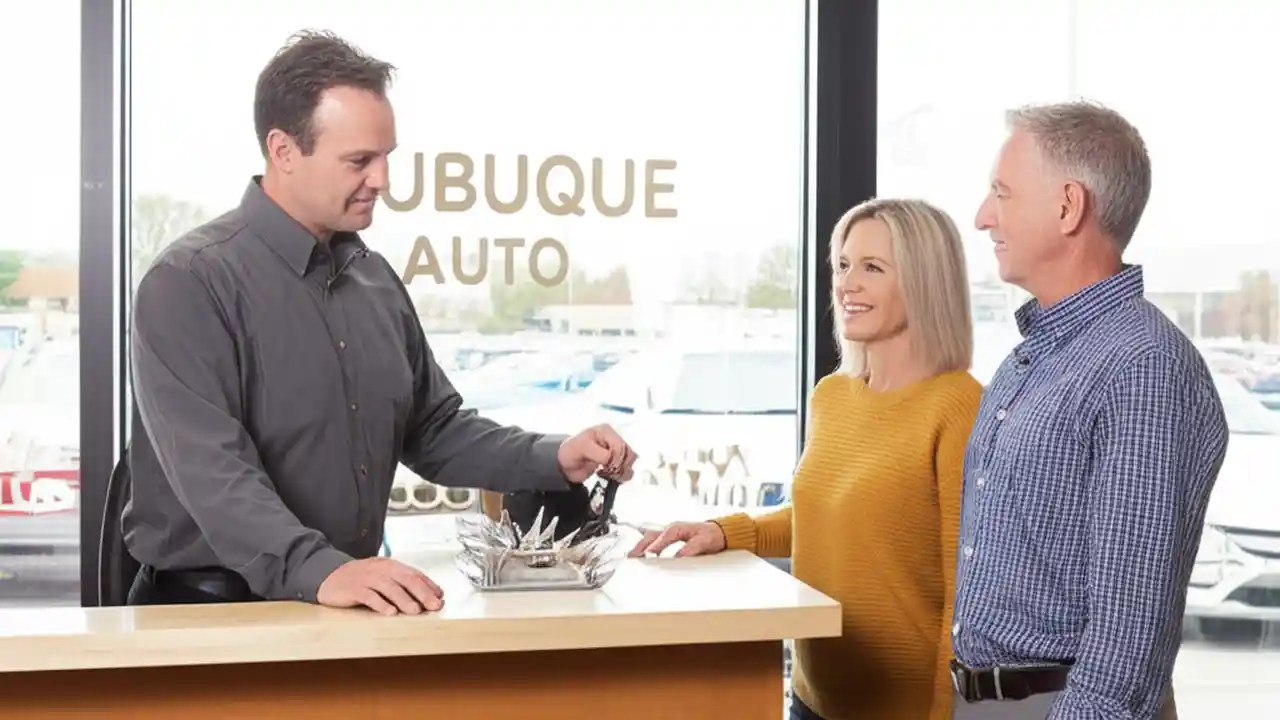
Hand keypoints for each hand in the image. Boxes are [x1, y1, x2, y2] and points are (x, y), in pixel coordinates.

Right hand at [317, 557, 443, 615]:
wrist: (330, 576)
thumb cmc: (361, 580)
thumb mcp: (382, 577)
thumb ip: (402, 585)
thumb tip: (428, 596)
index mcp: (390, 565)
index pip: (414, 574)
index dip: (429, 585)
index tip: (440, 597)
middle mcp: (380, 569)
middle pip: (405, 579)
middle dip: (421, 593)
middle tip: (433, 605)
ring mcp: (366, 578)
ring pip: (389, 587)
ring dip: (404, 599)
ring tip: (415, 611)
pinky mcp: (353, 588)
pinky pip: (369, 595)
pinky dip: (380, 604)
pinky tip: (389, 612)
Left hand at [557, 423, 636, 483]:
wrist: (564, 465)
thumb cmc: (570, 452)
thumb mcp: (582, 448)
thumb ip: (600, 454)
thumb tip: (612, 460)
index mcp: (606, 431)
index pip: (620, 446)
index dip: (616, 460)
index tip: (607, 469)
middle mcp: (613, 438)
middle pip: (628, 453)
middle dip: (620, 466)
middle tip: (609, 474)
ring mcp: (616, 450)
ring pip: (630, 461)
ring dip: (623, 471)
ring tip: (610, 476)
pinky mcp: (616, 461)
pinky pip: (627, 468)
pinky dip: (622, 475)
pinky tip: (612, 477)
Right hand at [627, 521, 725, 557]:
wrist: (718, 532)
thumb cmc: (711, 535)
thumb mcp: (703, 542)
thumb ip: (691, 549)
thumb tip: (679, 557)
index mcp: (678, 528)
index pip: (663, 537)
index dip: (655, 546)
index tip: (648, 554)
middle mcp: (671, 529)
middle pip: (651, 536)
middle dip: (641, 546)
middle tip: (632, 556)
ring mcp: (669, 533)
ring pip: (650, 537)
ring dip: (641, 546)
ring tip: (632, 557)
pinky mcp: (669, 538)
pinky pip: (654, 541)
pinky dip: (646, 547)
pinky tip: (643, 555)